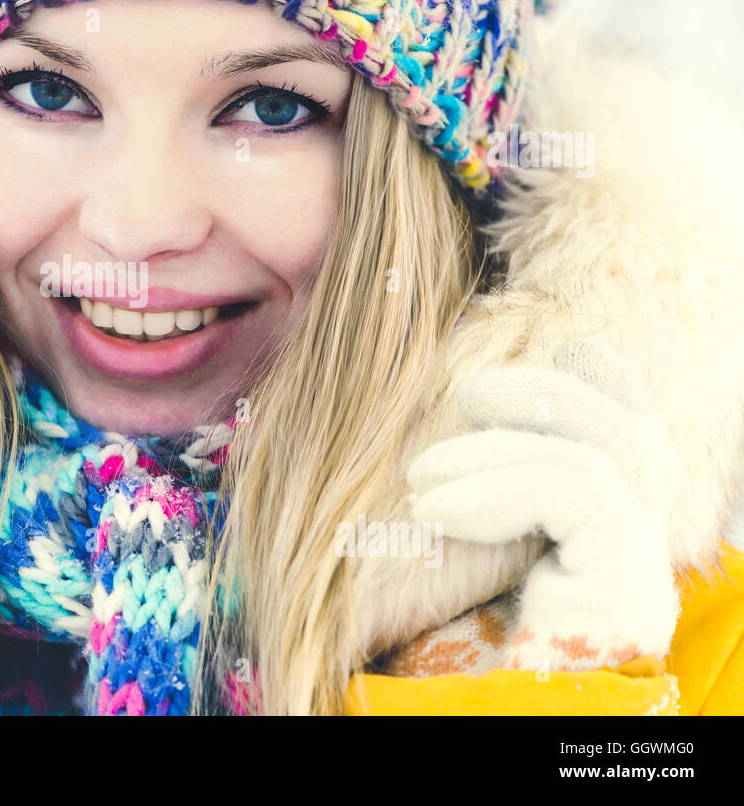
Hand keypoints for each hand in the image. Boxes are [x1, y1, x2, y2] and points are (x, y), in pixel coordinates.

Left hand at [405, 340, 680, 673]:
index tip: (568, 345)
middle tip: (467, 391)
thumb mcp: (460, 552)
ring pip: (602, 462)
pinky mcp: (626, 593)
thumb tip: (457, 416)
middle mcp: (636, 561)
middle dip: (551, 397)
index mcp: (604, 545)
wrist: (468, 713)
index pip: (633, 440)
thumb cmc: (442, 647)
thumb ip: (482, 496)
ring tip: (420, 479)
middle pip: (630, 440)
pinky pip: (580, 497)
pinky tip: (437, 510)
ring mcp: (638, 580)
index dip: (608, 384)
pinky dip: (502, 489)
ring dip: (499, 451)